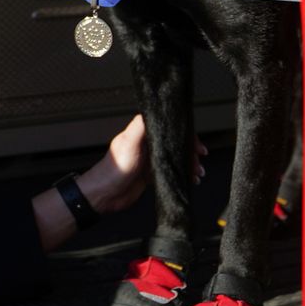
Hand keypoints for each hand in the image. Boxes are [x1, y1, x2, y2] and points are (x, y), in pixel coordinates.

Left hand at [78, 114, 206, 215]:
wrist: (106, 194)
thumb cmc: (114, 169)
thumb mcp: (129, 143)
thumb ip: (141, 126)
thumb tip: (156, 111)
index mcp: (142, 133)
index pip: (168, 127)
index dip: (185, 135)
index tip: (196, 144)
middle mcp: (146, 144)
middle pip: (174, 143)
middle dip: (190, 151)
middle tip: (198, 161)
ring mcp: (149, 159)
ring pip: (175, 157)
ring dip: (188, 164)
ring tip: (196, 173)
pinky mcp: (149, 173)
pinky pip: (170, 170)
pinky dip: (182, 174)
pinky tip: (189, 180)